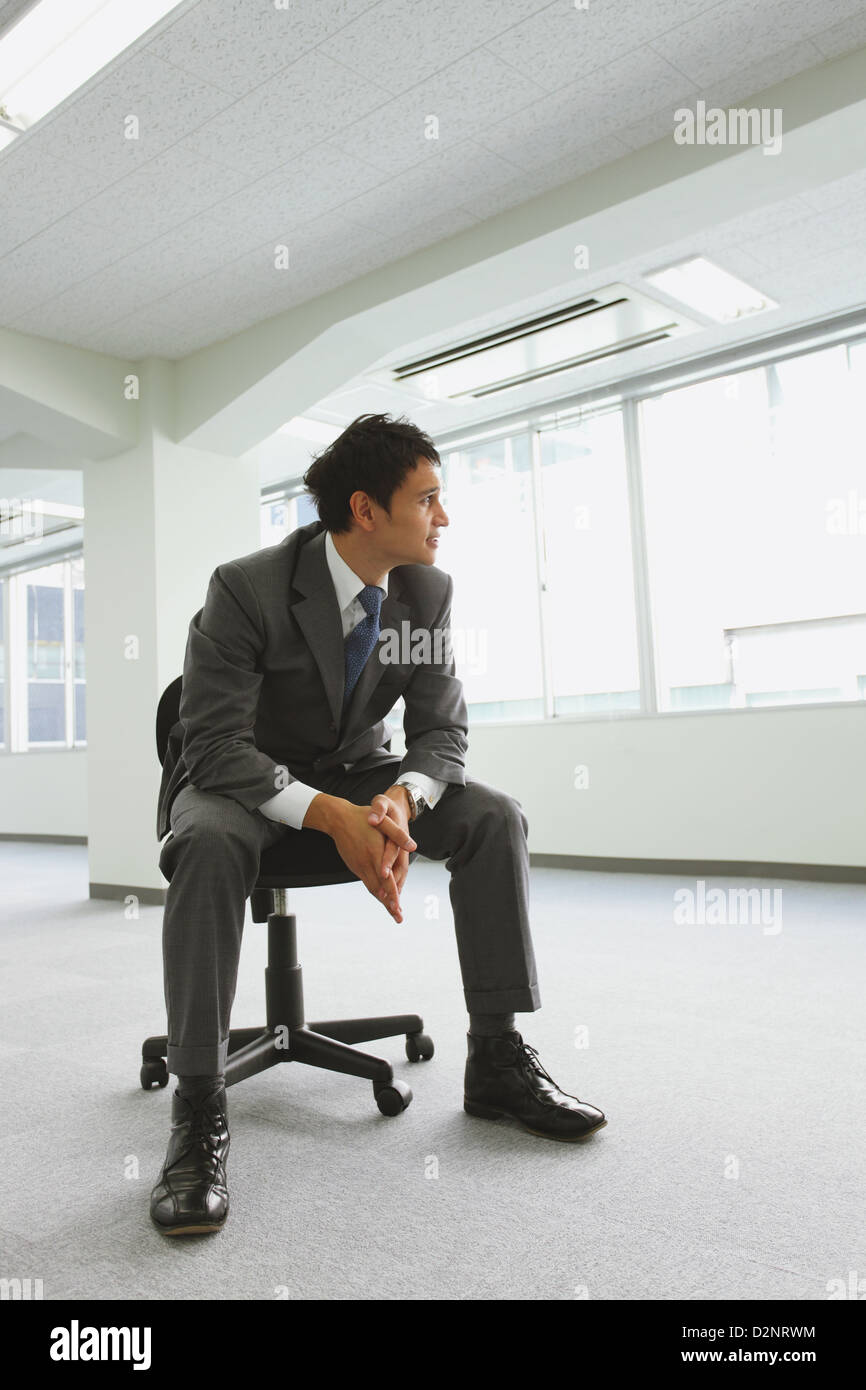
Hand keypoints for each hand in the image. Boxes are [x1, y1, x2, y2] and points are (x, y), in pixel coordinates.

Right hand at [329, 795, 416, 922]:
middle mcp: (366, 863)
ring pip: (372, 888)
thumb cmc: (362, 818)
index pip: (385, 877)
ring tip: (394, 912)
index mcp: (374, 853)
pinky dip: (376, 892)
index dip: (392, 892)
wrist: (338, 819)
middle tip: (398, 917)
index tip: (397, 906)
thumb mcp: (382, 822)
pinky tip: (382, 898)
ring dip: (383, 901)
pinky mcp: (355, 866)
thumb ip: (397, 834)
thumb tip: (413, 846)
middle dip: (389, 903)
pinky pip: (367, 882)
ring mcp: (359, 866)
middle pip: (379, 888)